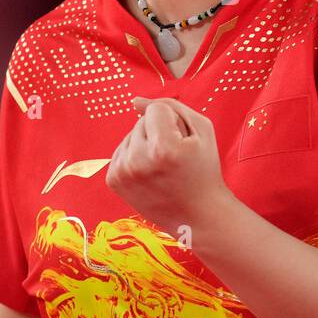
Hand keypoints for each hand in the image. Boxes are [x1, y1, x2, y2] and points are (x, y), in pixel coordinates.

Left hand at [106, 96, 233, 232]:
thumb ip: (170, 106)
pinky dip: (135, 157)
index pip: (156, 109)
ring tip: (163, 167)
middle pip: (141, 121)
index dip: (174, 121)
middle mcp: (137, 161)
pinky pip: (122, 151)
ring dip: (145, 145)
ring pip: (130, 136)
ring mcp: (122, 173)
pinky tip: (150, 173)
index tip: (184, 144)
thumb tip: (135, 101)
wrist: (198, 216)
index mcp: (162, 149)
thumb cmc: (204, 170)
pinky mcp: (114, 180)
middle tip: (176, 159)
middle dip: (158, 133)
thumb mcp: (201, 130)